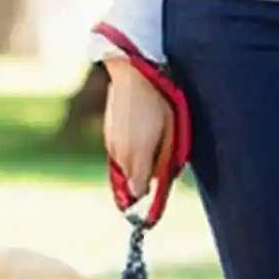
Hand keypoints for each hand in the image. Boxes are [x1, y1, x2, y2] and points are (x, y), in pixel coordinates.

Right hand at [101, 57, 172, 197]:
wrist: (132, 74)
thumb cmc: (159, 101)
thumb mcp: (171, 132)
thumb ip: (164, 161)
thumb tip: (159, 184)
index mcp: (138, 154)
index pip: (137, 191)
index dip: (146, 200)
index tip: (154, 204)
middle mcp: (121, 153)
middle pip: (129, 184)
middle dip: (142, 184)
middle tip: (158, 175)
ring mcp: (112, 145)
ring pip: (123, 170)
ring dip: (135, 170)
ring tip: (151, 151)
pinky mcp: (108, 136)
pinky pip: (118, 157)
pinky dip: (128, 157)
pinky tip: (140, 139)